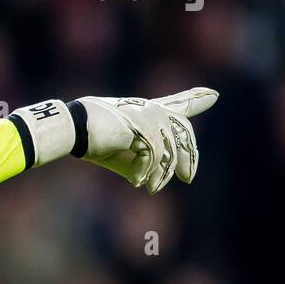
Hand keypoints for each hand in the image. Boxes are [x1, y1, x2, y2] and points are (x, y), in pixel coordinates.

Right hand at [75, 88, 218, 192]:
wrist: (72, 129)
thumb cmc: (92, 139)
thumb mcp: (121, 152)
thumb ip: (143, 162)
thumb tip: (154, 182)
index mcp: (146, 110)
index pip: (177, 103)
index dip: (195, 99)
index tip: (213, 94)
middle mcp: (151, 109)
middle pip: (183, 130)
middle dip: (189, 156)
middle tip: (188, 178)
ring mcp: (148, 116)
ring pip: (171, 150)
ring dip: (162, 174)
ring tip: (153, 188)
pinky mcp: (142, 127)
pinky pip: (154, 156)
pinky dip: (145, 172)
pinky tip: (136, 182)